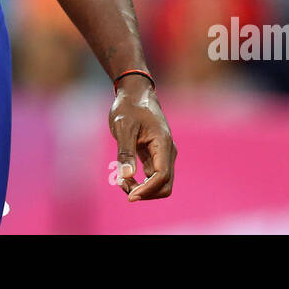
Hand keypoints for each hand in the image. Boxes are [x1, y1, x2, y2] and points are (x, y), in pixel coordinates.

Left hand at [108, 75, 174, 201]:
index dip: (147, 190)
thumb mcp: (123, 126)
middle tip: (122, 185)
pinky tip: (124, 176)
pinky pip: (153, 177)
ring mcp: (162, 154)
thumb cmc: (129, 107)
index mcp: (163, 143)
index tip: (130, 195)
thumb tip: (127, 176)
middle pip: (164, 185)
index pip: (162, 176)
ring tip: (120, 180)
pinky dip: (141, 182)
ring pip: (159, 183)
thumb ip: (126, 151)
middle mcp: (167, 151)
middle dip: (145, 192)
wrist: (134, 93)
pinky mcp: (155, 156)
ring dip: (142, 188)